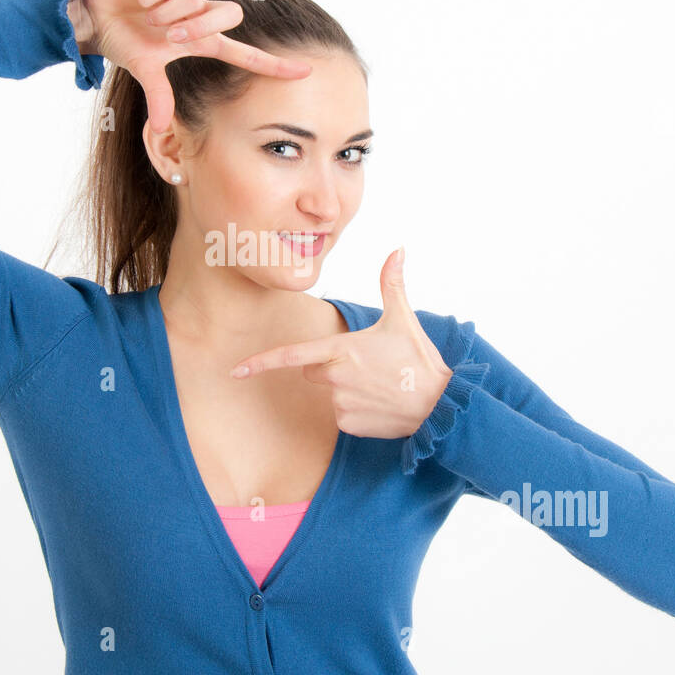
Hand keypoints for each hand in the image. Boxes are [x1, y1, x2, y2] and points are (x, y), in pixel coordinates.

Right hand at [71, 0, 312, 132]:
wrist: (97, 17)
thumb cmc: (126, 42)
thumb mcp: (144, 70)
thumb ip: (159, 95)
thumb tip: (160, 126)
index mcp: (202, 41)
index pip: (246, 54)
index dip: (274, 65)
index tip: (307, 72)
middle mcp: (200, 15)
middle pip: (228, 15)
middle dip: (197, 27)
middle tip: (169, 36)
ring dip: (166, 14)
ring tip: (147, 17)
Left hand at [230, 248, 455, 439]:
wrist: (438, 406)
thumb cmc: (418, 360)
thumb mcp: (403, 319)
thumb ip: (392, 283)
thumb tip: (398, 249)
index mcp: (342, 349)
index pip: (292, 355)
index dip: (261, 362)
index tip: (236, 371)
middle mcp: (335, 378)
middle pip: (312, 370)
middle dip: (328, 366)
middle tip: (366, 365)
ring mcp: (340, 404)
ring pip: (328, 393)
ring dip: (345, 389)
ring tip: (379, 386)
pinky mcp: (348, 425)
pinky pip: (340, 415)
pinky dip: (355, 410)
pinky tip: (378, 405)